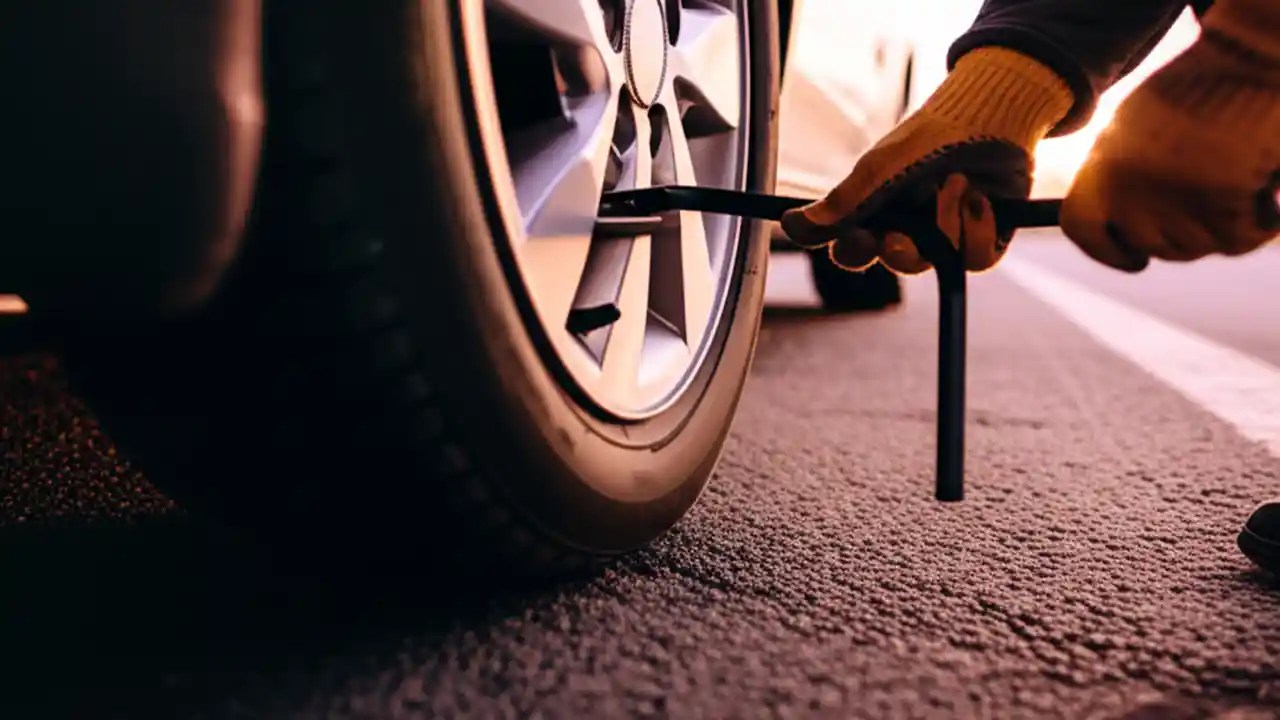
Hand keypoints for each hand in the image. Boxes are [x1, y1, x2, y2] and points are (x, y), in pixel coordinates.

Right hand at [780, 47, 1073, 274]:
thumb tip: (791, 227)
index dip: (854, 252)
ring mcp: (950, 233)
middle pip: (898, 262)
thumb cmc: (931, 134)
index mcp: (880, 212)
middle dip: (901, 248)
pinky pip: (975, 258)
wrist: (992, 111)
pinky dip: (976, 229)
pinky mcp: (984, 236)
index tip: (860, 239)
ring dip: (946, 222)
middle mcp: (912, 227)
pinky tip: (979, 198)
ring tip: (957, 182)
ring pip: (938, 260)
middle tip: (903, 231)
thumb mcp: (879, 168)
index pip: (855, 250)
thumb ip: (840, 203)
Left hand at [1061, 0, 1279, 270]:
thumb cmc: (1193, 92)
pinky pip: (1237, 240)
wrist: (1243, 61)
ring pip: (1197, 247)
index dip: (1107, 251)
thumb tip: (1116, 226)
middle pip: (1152, 245)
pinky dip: (1257, 226)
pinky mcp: (1220, 201)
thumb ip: (1118, 177)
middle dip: (1182, 232)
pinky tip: (1264, 193)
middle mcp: (1129, 190)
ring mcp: (1173, 199)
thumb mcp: (1133, 130)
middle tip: (1208, 198)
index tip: (1134, 259)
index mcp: (1101, 168)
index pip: (1084, 229)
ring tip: (1235, 182)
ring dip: (1220, 228)